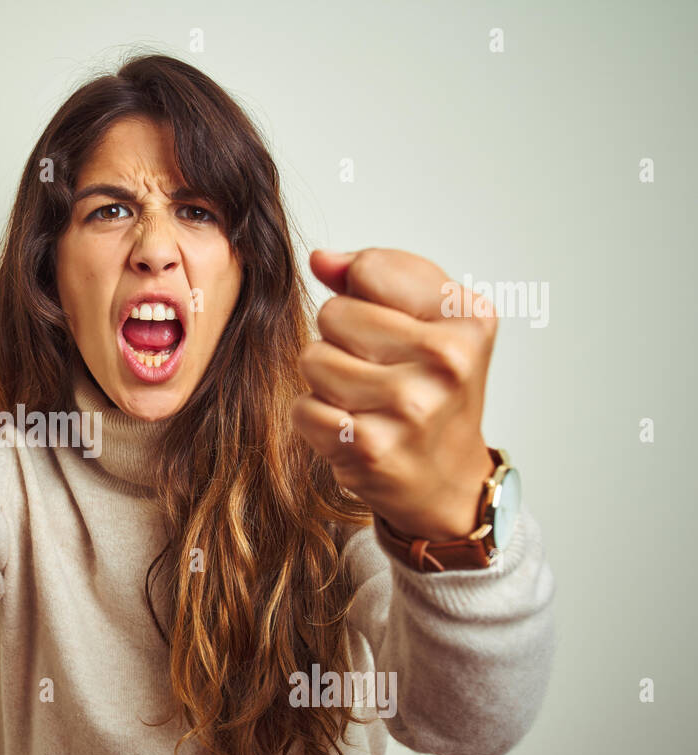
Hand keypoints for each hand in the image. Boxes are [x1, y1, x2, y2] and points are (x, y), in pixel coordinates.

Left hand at [292, 248, 497, 542]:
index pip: (370, 268)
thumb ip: (375, 278)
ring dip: (325, 380)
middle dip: (340, 339)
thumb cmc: (431, 390)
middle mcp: (447, 360)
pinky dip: (316, 419)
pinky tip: (351, 428)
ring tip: (362, 399)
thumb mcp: (429, 322)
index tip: (387, 322)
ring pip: (313, 359)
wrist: (445, 479)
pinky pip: (304, 407)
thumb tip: (321, 259)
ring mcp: (410, 407)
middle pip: (333, 313)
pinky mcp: (370, 448)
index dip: (360, 293)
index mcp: (467, 318)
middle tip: (374, 369)